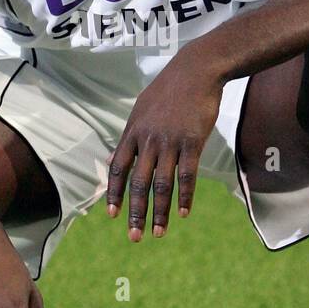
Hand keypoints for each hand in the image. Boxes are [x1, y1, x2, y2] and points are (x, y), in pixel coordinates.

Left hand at [106, 57, 222, 239]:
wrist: (196, 70)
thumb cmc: (170, 87)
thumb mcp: (142, 107)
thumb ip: (133, 132)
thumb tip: (120, 151)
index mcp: (133, 132)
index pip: (119, 169)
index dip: (114, 193)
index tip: (111, 214)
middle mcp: (148, 140)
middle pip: (138, 184)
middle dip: (135, 213)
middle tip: (134, 237)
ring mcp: (170, 142)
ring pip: (162, 185)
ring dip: (159, 212)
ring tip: (158, 233)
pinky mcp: (192, 143)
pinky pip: (186, 176)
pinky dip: (184, 197)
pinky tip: (182, 214)